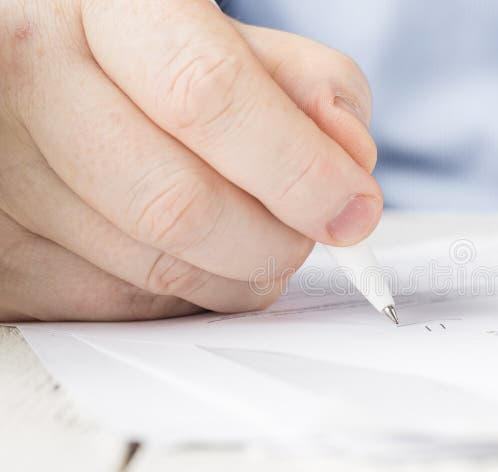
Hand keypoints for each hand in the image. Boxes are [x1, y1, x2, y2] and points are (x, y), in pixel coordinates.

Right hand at [0, 0, 380, 320]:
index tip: (352, 209)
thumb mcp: (227, 43)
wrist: (48, 84)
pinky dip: (184, 293)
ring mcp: (4, 172)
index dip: (295, 166)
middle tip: (305, 236)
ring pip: (154, 271)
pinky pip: (121, 305)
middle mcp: (31, 80)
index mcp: (103, 6)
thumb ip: (302, 86)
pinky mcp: (5, 254)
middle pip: (178, 204)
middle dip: (272, 242)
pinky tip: (190, 254)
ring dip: (235, 275)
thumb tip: (351, 157)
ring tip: (251, 240)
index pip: (206, 94)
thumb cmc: (148, 63)